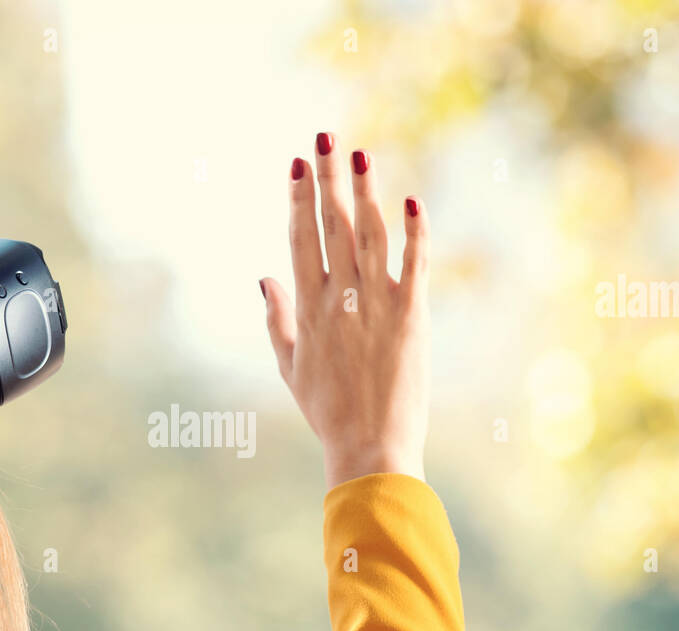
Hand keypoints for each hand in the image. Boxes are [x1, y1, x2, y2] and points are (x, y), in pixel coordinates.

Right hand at [260, 133, 431, 488]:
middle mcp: (339, 297)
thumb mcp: (290, 366)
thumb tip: (264, 276)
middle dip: (328, 177)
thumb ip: (277, 318)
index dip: (298, 197)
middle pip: (332, 224)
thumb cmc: (327, 411)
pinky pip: (414, 264)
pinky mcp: (411, 315)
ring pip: (370, 234)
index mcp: (308, 307)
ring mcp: (375, 304)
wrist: (369, 445)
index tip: (296, 163)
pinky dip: (414, 231)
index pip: (300, 238)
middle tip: (326, 137)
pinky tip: (411, 201)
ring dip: (366, 191)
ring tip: (361, 154)